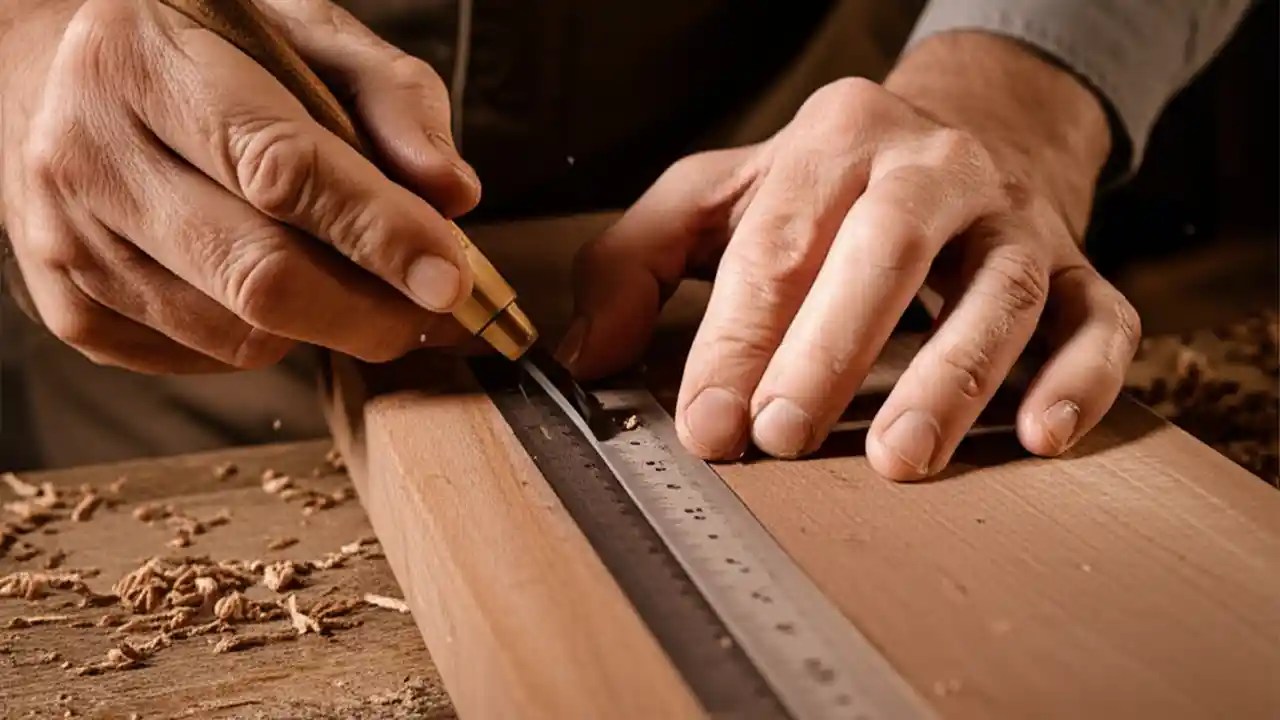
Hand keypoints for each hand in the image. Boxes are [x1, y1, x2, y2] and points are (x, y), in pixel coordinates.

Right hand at [0, 0, 478, 372]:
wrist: (56, 73)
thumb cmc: (200, 48)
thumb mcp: (302, 32)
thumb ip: (391, 98)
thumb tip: (452, 193)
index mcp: (145, 58)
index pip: (281, 167)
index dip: (378, 231)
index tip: (449, 277)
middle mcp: (88, 149)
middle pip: (259, 275)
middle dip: (370, 311)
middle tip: (428, 310)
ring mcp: (64, 236)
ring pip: (235, 333)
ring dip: (322, 327)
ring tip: (349, 281)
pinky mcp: (66, 304)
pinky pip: (197, 359)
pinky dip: (259, 340)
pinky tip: (267, 289)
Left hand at [560, 34, 1141, 479]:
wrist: (963, 137)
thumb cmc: (827, 189)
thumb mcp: (720, 198)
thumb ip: (637, 260)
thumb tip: (587, 354)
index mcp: (838, 139)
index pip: (780, 242)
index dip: (738, 337)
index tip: (708, 424)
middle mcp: (934, 167)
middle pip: (886, 248)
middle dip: (830, 349)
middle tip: (783, 435)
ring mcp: (1016, 219)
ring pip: (997, 292)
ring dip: (952, 378)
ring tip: (901, 456)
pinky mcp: (1079, 268)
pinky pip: (1098, 319)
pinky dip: (1081, 377)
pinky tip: (1038, 435)